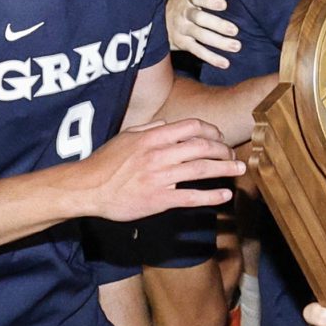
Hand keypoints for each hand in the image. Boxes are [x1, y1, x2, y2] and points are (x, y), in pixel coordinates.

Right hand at [77, 119, 243, 222]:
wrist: (87, 188)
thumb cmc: (105, 162)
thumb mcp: (126, 137)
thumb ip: (149, 129)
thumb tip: (168, 125)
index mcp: (152, 137)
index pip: (192, 126)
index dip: (211, 130)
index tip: (220, 137)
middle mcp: (159, 154)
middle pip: (202, 146)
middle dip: (223, 149)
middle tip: (233, 155)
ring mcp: (160, 177)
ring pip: (201, 169)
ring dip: (224, 169)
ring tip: (238, 170)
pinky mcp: (159, 199)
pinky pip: (191, 197)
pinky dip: (211, 196)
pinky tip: (225, 195)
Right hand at [165, 0, 241, 69]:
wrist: (154, 18)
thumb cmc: (179, 0)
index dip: (210, 1)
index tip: (223, 4)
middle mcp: (184, 13)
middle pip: (201, 19)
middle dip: (218, 25)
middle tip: (235, 30)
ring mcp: (182, 29)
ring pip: (201, 36)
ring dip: (219, 43)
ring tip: (236, 46)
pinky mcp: (181, 43)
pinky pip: (197, 52)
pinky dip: (211, 58)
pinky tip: (225, 63)